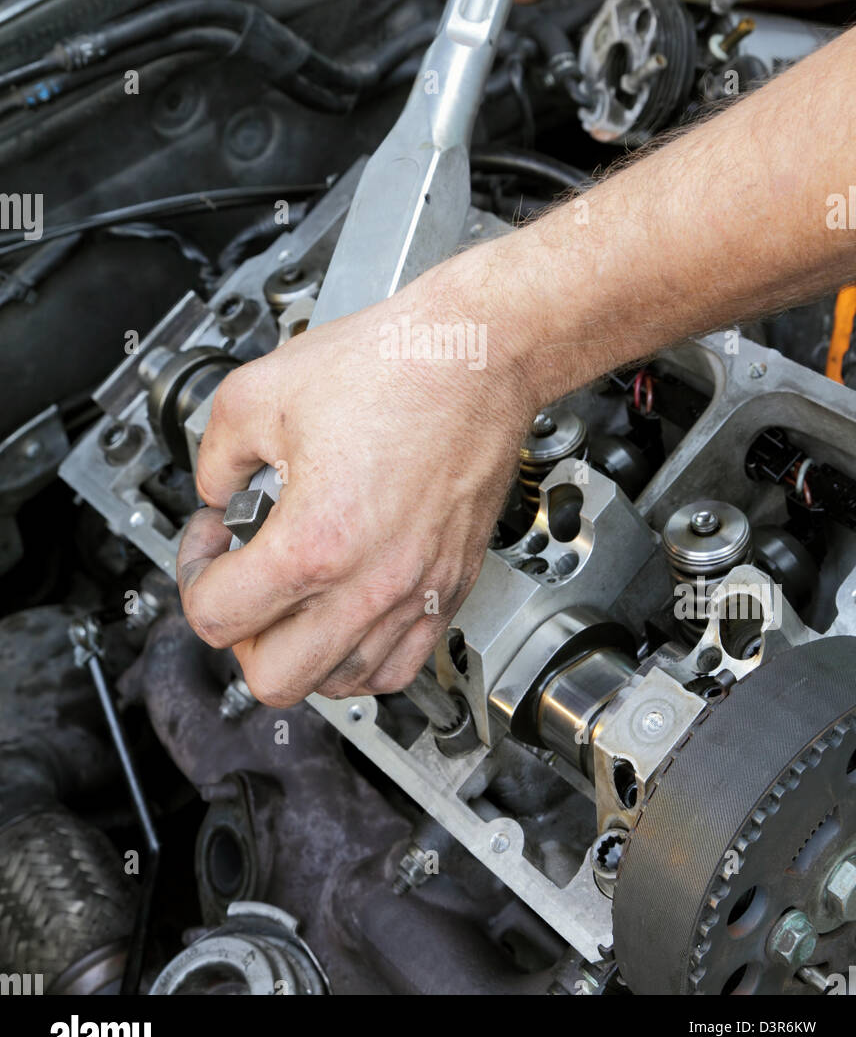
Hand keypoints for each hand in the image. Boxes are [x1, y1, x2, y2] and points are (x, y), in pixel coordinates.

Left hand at [177, 251, 535, 705]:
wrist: (479, 354)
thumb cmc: (395, 366)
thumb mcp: (259, 391)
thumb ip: (215, 455)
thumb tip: (217, 489)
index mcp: (315, 542)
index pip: (218, 617)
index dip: (194, 575)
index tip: (213, 539)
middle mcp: (370, 583)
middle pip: (273, 677)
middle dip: (241, 632)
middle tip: (245, 580)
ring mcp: (417, 592)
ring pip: (340, 682)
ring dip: (302, 649)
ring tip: (298, 595)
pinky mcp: (452, 586)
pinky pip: (400, 667)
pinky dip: (362, 657)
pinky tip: (348, 611)